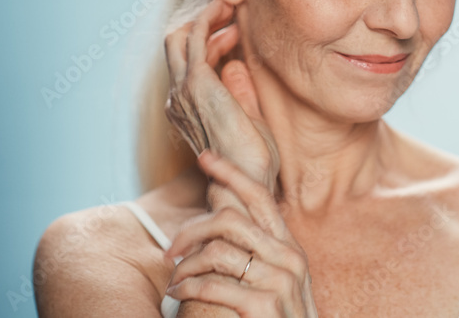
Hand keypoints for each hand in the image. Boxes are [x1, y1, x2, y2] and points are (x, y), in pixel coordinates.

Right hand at [164, 0, 279, 191]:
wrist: (247, 181)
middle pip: (173, 43)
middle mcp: (178, 98)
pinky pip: (196, 38)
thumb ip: (239, 91)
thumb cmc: (252, 161)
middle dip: (199, 20)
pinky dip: (210, 21)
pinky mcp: (198, 84)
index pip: (185, 61)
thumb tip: (237, 65)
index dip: (206, 38)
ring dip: (205, 16)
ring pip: (180, 36)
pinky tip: (230, 19)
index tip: (233, 30)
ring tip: (230, 5)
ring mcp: (184, 91)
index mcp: (186, 108)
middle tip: (227, 8)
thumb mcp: (248, 120)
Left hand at [165, 150, 317, 317]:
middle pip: (230, 218)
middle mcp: (289, 259)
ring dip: (184, 267)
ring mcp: (280, 283)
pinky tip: (176, 296)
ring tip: (173, 282)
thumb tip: (220, 220)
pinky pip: (212, 284)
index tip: (205, 156)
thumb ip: (254, 253)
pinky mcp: (265, 307)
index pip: (260, 196)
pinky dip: (185, 288)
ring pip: (216, 251)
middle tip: (169, 251)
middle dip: (190, 230)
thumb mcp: (271, 282)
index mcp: (288, 248)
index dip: (231, 172)